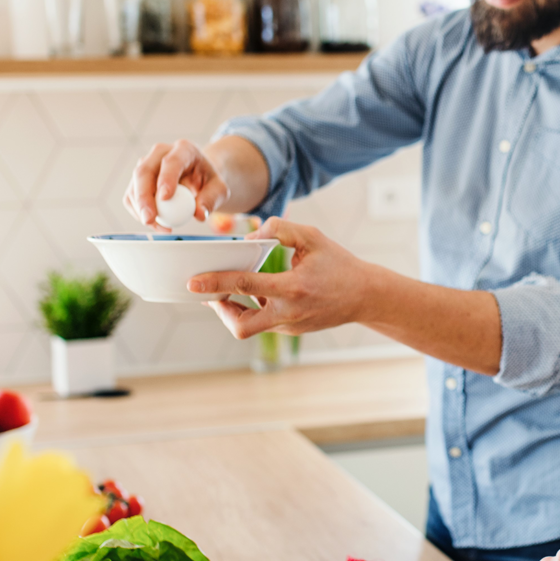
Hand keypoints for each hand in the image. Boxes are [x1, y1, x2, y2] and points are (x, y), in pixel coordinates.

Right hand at [124, 139, 228, 230]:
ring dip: (141, 210)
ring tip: (163, 228)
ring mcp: (146, 165)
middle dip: (143, 197)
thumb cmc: (208, 182)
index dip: (166, 178)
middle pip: (144, 171)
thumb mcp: (219, 189)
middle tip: (149, 219)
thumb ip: (212, 199)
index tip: (165, 198)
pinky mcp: (137, 180)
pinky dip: (139, 213)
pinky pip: (131, 198)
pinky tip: (156, 224)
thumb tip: (199, 214)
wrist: (198, 178)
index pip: (171, 161)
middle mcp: (160, 153)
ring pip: (134, 186)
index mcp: (184, 149)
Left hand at [188, 217, 374, 338]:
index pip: (245, 286)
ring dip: (233, 310)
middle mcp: (290, 312)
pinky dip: (252, 309)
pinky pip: (263, 322)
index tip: (194, 282)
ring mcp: (290, 326)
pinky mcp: (291, 331)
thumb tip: (249, 238)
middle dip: (219, 310)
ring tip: (225, 292)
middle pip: (241, 325)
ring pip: (249, 327)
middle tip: (208, 293)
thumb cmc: (339, 263)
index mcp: (293, 287)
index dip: (216, 283)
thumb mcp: (313, 237)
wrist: (365, 295)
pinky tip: (253, 294)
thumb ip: (280, 229)